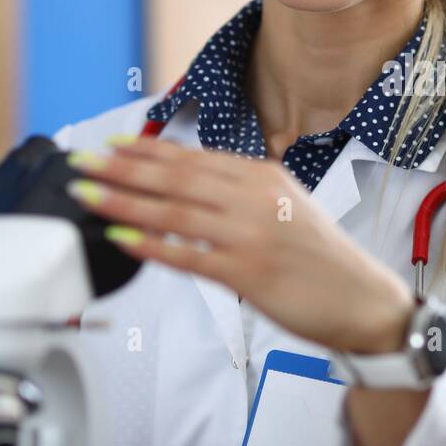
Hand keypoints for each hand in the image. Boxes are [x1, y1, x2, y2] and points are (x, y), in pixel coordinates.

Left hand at [64, 136, 414, 353]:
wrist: (363, 299)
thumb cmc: (323, 259)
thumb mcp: (289, 206)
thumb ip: (244, 192)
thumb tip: (190, 186)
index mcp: (265, 177)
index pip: (194, 158)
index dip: (147, 151)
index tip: (111, 146)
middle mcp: (256, 199)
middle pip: (175, 178)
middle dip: (122, 169)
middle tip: (82, 162)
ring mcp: (251, 234)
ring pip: (173, 212)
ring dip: (124, 201)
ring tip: (87, 193)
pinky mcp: (247, 273)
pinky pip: (187, 256)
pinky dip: (150, 245)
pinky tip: (121, 238)